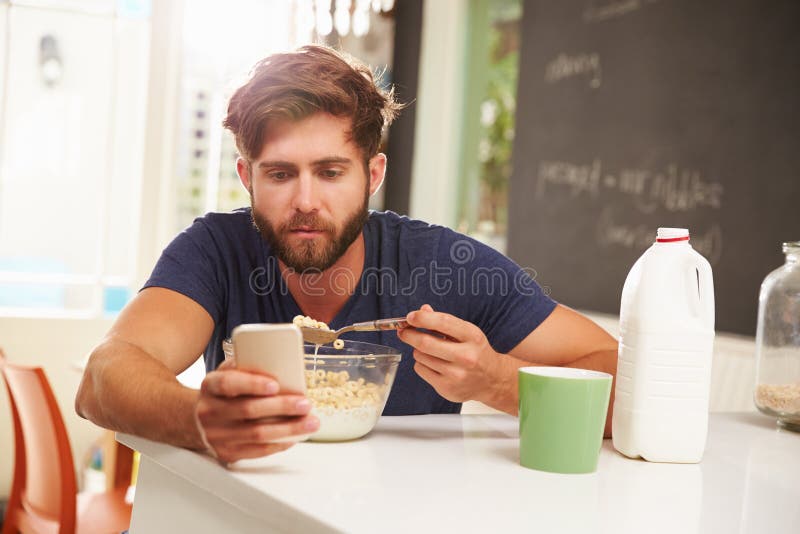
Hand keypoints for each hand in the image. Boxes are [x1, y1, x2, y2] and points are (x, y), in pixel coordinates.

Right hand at [194, 360, 318, 463]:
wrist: (198, 420)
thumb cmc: (224, 393)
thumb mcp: (228, 374)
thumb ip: (247, 367)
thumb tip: (281, 364)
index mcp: (210, 385)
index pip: (228, 383)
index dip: (252, 384)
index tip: (275, 385)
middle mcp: (209, 411)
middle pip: (248, 410)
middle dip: (281, 407)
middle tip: (305, 404)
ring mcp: (215, 435)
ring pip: (257, 434)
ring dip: (288, 428)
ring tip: (310, 422)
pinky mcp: (226, 453)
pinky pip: (257, 451)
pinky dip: (279, 444)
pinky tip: (295, 436)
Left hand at [397, 304, 505, 404]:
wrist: (492, 380)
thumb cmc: (476, 352)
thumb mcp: (466, 332)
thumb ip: (443, 321)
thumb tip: (422, 311)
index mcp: (472, 337)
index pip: (443, 322)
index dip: (422, 318)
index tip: (410, 317)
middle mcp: (466, 356)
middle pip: (426, 343)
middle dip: (409, 334)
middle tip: (403, 331)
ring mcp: (456, 374)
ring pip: (420, 356)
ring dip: (418, 350)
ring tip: (429, 350)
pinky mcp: (447, 388)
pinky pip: (420, 369)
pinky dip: (421, 363)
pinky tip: (433, 363)